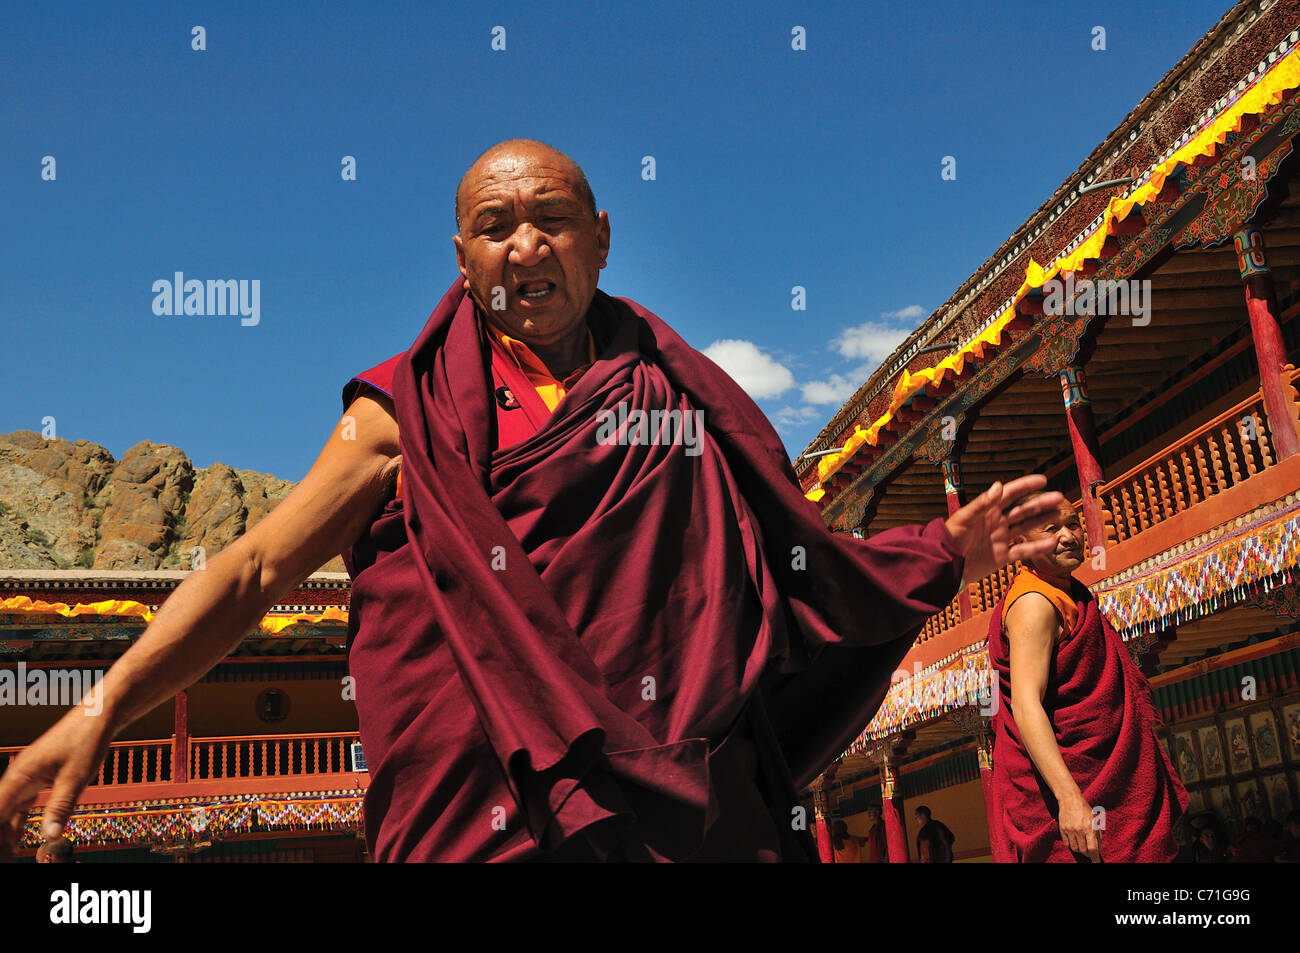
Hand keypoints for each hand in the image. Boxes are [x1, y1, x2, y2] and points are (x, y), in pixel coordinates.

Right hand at [0, 705, 115, 859]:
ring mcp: (26, 777)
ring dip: (5, 836)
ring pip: (6, 813)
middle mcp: (17, 777)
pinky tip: (16, 841)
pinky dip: (17, 824)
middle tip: (7, 861)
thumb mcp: (76, 777)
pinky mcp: (37, 778)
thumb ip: (61, 807)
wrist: (98, 716)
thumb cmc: (87, 739)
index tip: (1, 855)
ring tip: (8, 858)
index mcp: (20, 776)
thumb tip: (50, 836)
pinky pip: (20, 806)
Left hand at [944, 475, 1066, 583]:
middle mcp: (996, 523)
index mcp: (987, 511)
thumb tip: (999, 486)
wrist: (945, 565)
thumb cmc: (949, 539)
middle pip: (1022, 510)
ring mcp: (1000, 539)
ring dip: (1041, 520)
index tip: (1043, 480)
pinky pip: (1023, 550)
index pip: (1010, 494)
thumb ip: (982, 503)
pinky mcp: (1001, 556)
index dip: (1025, 486)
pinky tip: (1052, 542)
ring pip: (1026, 527)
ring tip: (1058, 514)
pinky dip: (1038, 547)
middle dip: (1040, 503)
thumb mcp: (964, 518)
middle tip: (1058, 498)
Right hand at [1058, 794, 1101, 861]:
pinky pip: (1067, 844)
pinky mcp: (1062, 829)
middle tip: (1089, 851)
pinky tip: (1075, 841)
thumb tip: (1099, 849)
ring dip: (1079, 849)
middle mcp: (1079, 830)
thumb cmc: (1085, 809)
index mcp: (1089, 827)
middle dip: (1088, 853)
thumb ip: (1098, 835)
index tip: (1096, 862)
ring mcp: (1070, 830)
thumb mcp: (1095, 821)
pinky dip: (1071, 845)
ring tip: (1082, 845)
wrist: (1070, 799)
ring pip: (1075, 848)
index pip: (1093, 848)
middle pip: (1083, 850)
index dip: (1095, 857)